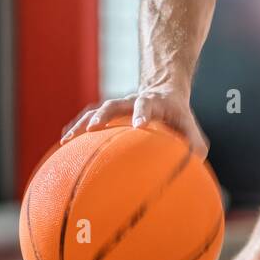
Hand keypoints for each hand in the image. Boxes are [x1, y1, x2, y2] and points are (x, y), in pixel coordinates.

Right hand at [60, 87, 208, 158]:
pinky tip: (64, 144)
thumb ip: (194, 143)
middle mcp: (132, 101)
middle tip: (93, 127)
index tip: (139, 125)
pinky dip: (76, 127)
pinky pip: (88, 117)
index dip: (142, 113)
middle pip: (114, 103)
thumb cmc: (177, 116)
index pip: (147, 105)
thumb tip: (196, 168)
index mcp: (153, 103)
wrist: (164, 91)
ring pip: (96, 109)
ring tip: (66, 140)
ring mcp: (117, 105)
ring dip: (82, 123)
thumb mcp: (189, 126)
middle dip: (103, 114)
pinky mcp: (107, 112)